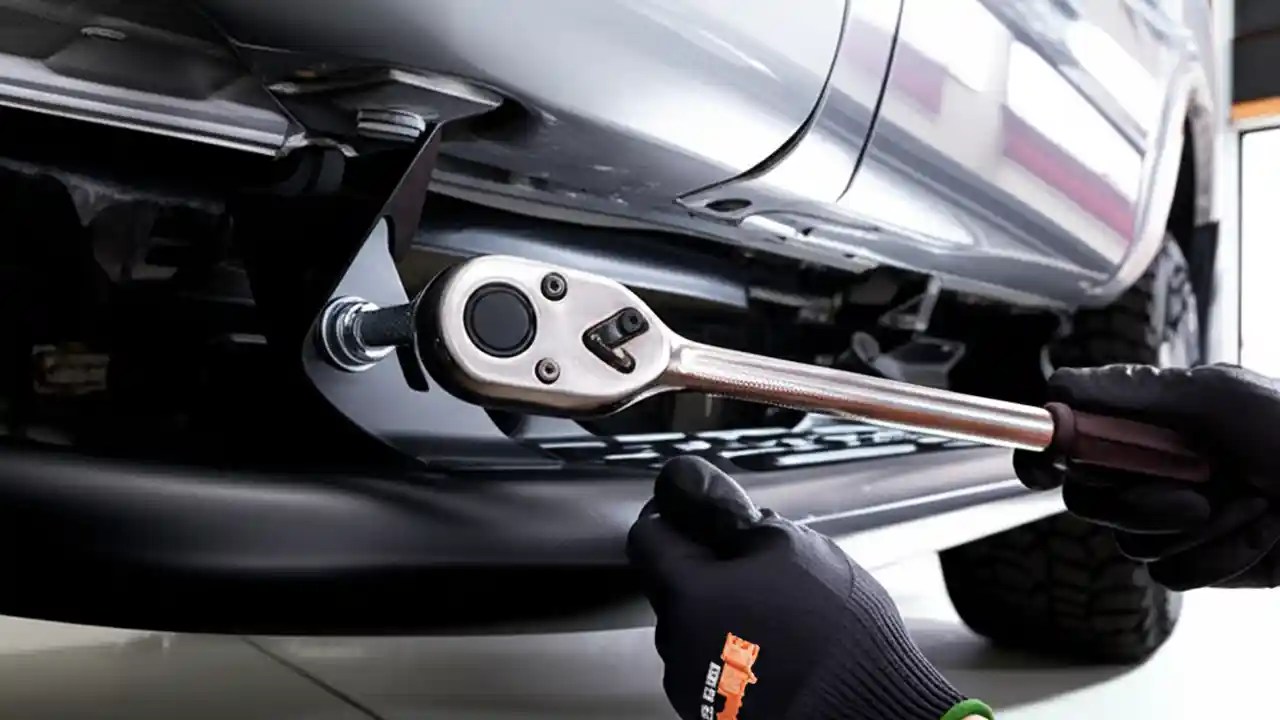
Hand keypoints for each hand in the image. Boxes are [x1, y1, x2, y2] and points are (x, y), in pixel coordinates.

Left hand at [627, 456, 989, 719]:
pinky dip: (735, 647)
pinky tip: (781, 646)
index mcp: (685, 595)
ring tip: (781, 610)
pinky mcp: (716, 712)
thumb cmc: (832, 626)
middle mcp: (675, 645)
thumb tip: (683, 478)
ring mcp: (693, 685)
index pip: (646, 537)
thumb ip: (722, 512)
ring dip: (723, 608)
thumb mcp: (785, 545)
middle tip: (762, 562)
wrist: (869, 709)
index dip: (673, 515)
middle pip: (673, 583)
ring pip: (693, 624)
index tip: (703, 512)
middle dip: (708, 567)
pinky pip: (712, 662)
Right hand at [1015, 363, 1279, 588]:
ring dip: (1198, 527)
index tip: (1043, 466)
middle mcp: (1146, 470)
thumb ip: (1133, 394)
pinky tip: (1260, 530)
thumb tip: (1061, 389)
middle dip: (1135, 500)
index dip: (1040, 449)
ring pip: (1127, 540)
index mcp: (1143, 423)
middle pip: (1083, 496)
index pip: (1065, 433)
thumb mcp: (1216, 397)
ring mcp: (1167, 519)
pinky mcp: (1193, 561)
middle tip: (1192, 491)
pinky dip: (1219, 556)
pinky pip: (1169, 573)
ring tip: (1253, 502)